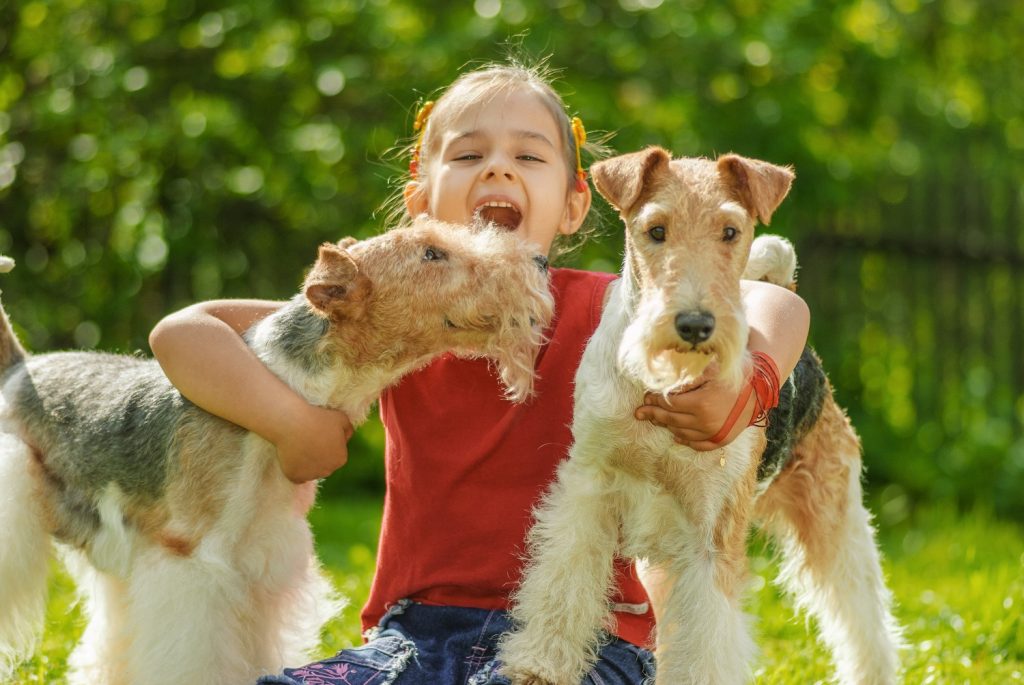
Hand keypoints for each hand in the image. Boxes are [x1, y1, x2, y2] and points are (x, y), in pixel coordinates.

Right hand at [273, 403, 353, 482]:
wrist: (290, 424)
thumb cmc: (316, 419)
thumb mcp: (340, 418)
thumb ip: (348, 430)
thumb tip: (346, 438)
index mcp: (341, 459)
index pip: (337, 453)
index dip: (328, 443)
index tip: (319, 434)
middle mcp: (328, 471)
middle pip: (325, 464)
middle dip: (319, 455)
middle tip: (309, 439)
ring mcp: (311, 476)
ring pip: (311, 471)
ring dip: (307, 462)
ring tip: (298, 445)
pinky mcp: (295, 477)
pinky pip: (297, 475)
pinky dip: (294, 468)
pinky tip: (292, 456)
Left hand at [634, 373, 754, 451]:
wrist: (763, 389)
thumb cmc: (736, 373)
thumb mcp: (712, 368)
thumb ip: (689, 374)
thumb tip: (664, 373)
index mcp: (701, 403)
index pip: (669, 403)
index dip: (655, 399)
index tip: (646, 396)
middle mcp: (705, 422)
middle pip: (671, 419)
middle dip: (653, 414)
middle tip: (639, 412)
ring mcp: (714, 433)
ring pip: (681, 432)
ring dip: (666, 426)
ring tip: (654, 419)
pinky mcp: (721, 439)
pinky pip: (698, 444)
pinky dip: (685, 440)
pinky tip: (676, 436)